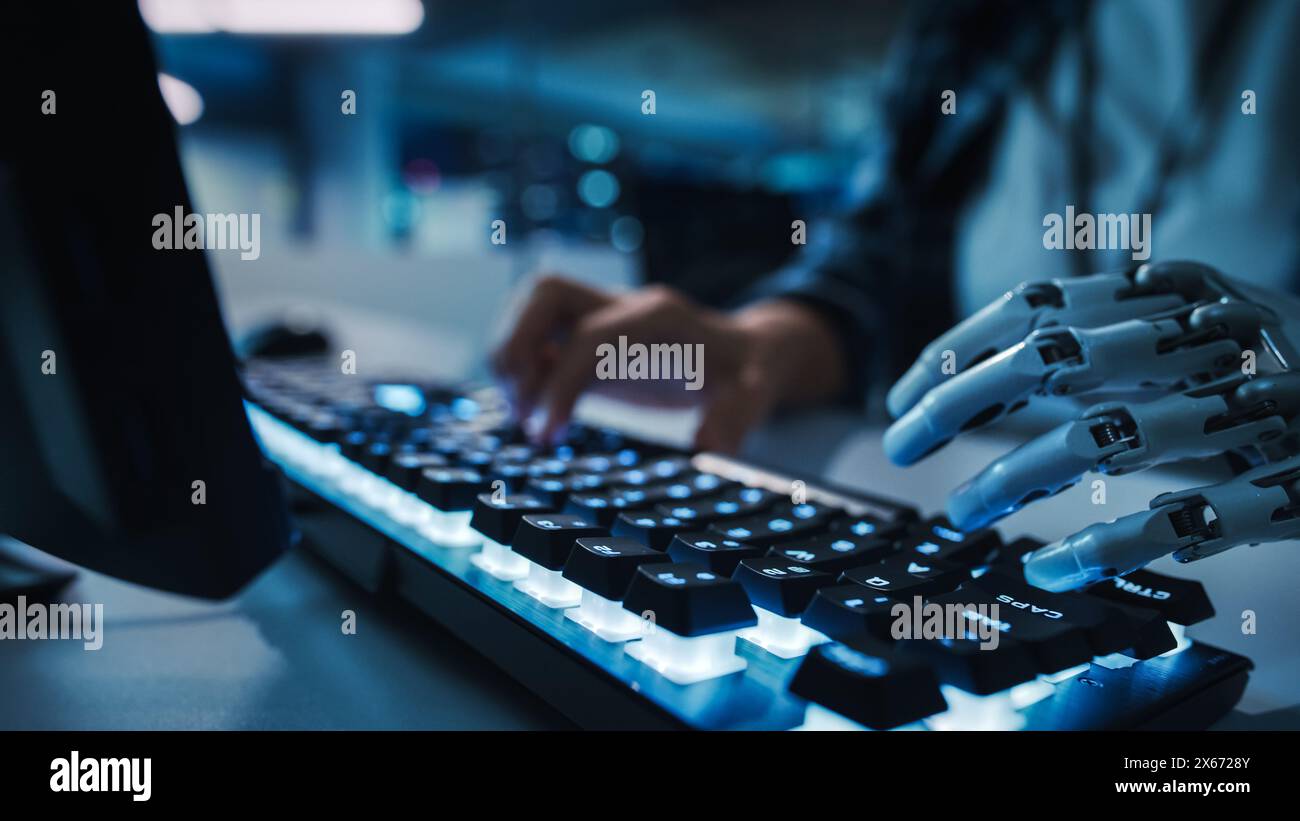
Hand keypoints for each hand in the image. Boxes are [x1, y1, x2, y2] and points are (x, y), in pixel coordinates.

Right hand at [492, 275, 847, 452]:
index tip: (546, 434)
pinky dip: (521, 369)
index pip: (591, 337)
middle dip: (518, 350)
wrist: (747, 351)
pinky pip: (534, 336)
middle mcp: (622, 305)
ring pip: (529, 308)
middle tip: (523, 414)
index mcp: (659, 316)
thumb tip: (709, 447)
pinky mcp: (585, 336)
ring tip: (524, 416)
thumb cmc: (746, 371)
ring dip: (512, 359)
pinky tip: (535, 411)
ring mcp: (599, 315)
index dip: (560, 384)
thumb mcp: (754, 392)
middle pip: (545, 293)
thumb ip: (735, 416)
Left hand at [882, 260, 1299, 590]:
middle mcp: (1203, 340)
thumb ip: (1108, 335)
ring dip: (1014, 478)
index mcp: (1174, 295)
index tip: (902, 391)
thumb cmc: (1275, 369)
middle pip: (1051, 358)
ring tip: (963, 512)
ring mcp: (1245, 410)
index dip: (957, 347)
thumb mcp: (1192, 331)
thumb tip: (992, 359)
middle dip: (958, 402)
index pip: (1036, 305)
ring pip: (1103, 437)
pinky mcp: (1284, 483)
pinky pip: (1181, 519)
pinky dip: (1109, 546)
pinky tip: (1056, 567)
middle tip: (900, 444)